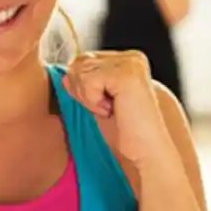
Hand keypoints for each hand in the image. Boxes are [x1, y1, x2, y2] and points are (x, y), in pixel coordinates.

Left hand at [64, 51, 174, 166]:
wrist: (144, 153)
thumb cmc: (124, 134)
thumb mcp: (97, 103)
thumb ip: (83, 84)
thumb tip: (66, 75)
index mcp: (126, 61)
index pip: (83, 60)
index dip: (83, 88)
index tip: (105, 106)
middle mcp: (131, 58)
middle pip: (79, 62)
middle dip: (84, 92)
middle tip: (107, 109)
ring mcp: (131, 63)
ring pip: (81, 70)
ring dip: (89, 98)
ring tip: (110, 110)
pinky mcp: (127, 73)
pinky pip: (88, 80)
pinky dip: (93, 101)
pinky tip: (112, 110)